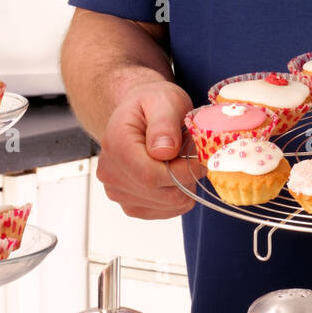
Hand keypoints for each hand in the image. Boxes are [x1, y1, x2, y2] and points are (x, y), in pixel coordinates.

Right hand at [95, 79, 204, 218]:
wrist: (141, 114)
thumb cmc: (153, 104)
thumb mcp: (163, 101)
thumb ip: (164, 123)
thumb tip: (165, 151)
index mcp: (116, 144)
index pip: (151, 176)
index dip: (183, 172)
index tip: (201, 159)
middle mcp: (110, 173)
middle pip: (161, 194)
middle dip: (186, 177)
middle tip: (190, 154)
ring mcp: (117, 192)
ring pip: (167, 205)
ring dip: (183, 186)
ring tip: (178, 160)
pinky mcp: (130, 205)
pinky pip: (166, 211)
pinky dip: (178, 196)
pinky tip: (173, 173)